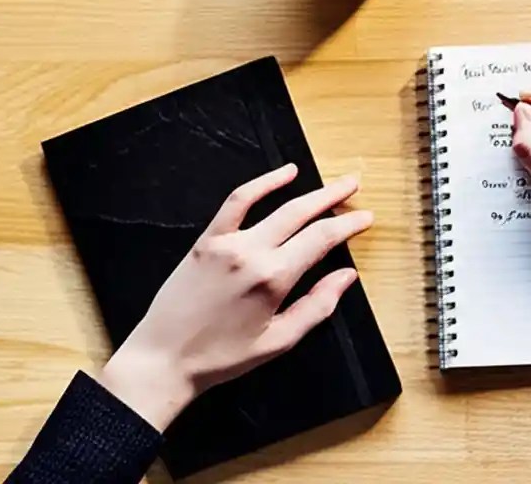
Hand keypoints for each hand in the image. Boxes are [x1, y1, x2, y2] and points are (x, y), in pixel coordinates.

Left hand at [98, 164, 370, 430]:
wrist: (165, 357)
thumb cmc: (221, 356)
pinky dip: (261, 184)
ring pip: (275, 205)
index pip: (320, 240)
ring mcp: (226, 242)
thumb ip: (316, 306)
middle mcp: (251, 253)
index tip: (364, 217)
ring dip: (306, 190)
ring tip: (329, 183)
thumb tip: (346, 277)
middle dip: (333, 198)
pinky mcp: (206, 240)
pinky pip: (236, 202)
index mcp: (273, 279)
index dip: (347, 226)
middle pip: (302, 214)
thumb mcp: (278, 340)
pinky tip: (282, 174)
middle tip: (354, 186)